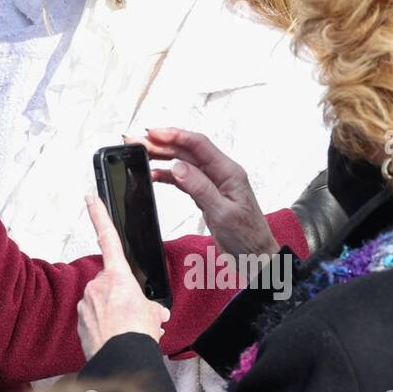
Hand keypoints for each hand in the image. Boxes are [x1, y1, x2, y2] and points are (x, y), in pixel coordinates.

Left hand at [77, 195, 168, 360]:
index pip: (108, 238)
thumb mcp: (153, 314)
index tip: (90, 198)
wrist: (121, 357)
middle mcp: (98, 284)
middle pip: (112, 286)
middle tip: (135, 317)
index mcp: (118, 276)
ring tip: (127, 331)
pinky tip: (114, 337)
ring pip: (102, 304)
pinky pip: (93, 319)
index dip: (99, 215)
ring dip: (113, 314)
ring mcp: (86, 302)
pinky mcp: (79, 320)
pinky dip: (103, 326)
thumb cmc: (137, 333)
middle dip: (123, 299)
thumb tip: (156, 313)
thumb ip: (152, 308)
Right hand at [126, 127, 277, 257]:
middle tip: (137, 141)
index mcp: (229, 172)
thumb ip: (200, 188)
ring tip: (140, 153)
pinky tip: (153, 174)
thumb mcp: (222, 213)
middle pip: (187, 151)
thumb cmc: (247, 237)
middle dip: (161, 143)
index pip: (198, 145)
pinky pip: (183, 179)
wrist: (255, 257)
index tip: (153, 133)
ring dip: (161, 156)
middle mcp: (220, 173)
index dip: (174, 135)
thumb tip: (178, 166)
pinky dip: (167, 175)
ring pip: (183, 162)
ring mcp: (212, 183)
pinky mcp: (205, 195)